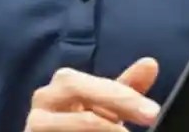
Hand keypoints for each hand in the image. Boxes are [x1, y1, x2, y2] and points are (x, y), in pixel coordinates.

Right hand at [24, 57, 160, 130]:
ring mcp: (35, 127)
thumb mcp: (104, 106)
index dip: (123, 98)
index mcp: (62, 85)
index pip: (92, 85)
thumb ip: (125, 90)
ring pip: (68, 129)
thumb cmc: (81, 122)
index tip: (153, 112)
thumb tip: (151, 63)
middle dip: (115, 111)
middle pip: (79, 105)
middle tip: (149, 119)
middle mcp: (43, 104)